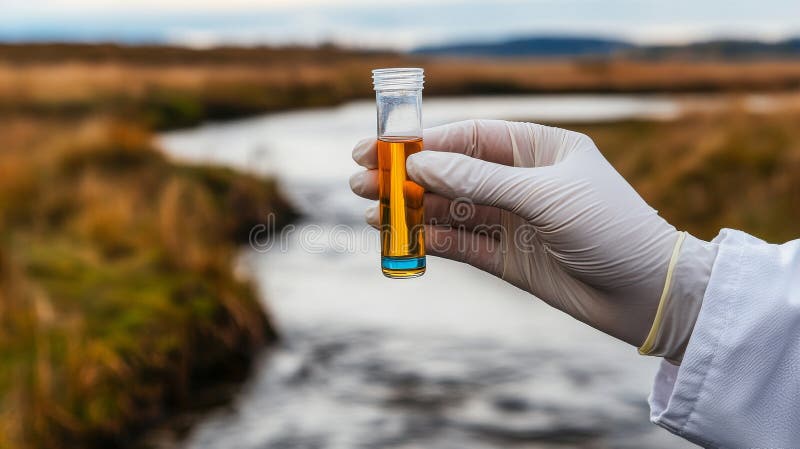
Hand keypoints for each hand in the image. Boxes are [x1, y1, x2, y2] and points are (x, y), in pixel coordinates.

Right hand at [350, 120, 716, 356]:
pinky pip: (461, 243)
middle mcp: (521, 180)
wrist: (646, 294)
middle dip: (406, 176)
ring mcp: (513, 219)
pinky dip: (432, 239)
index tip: (379, 149)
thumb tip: (418, 163)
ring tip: (370, 211)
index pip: (467, 138)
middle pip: (451, 172)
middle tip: (360, 180)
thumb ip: (479, 180)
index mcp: (538, 148)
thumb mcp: (544, 196)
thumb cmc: (608, 228)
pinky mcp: (508, 257)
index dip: (421, 142)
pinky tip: (404, 236)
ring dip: (412, 209)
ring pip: (450, 208)